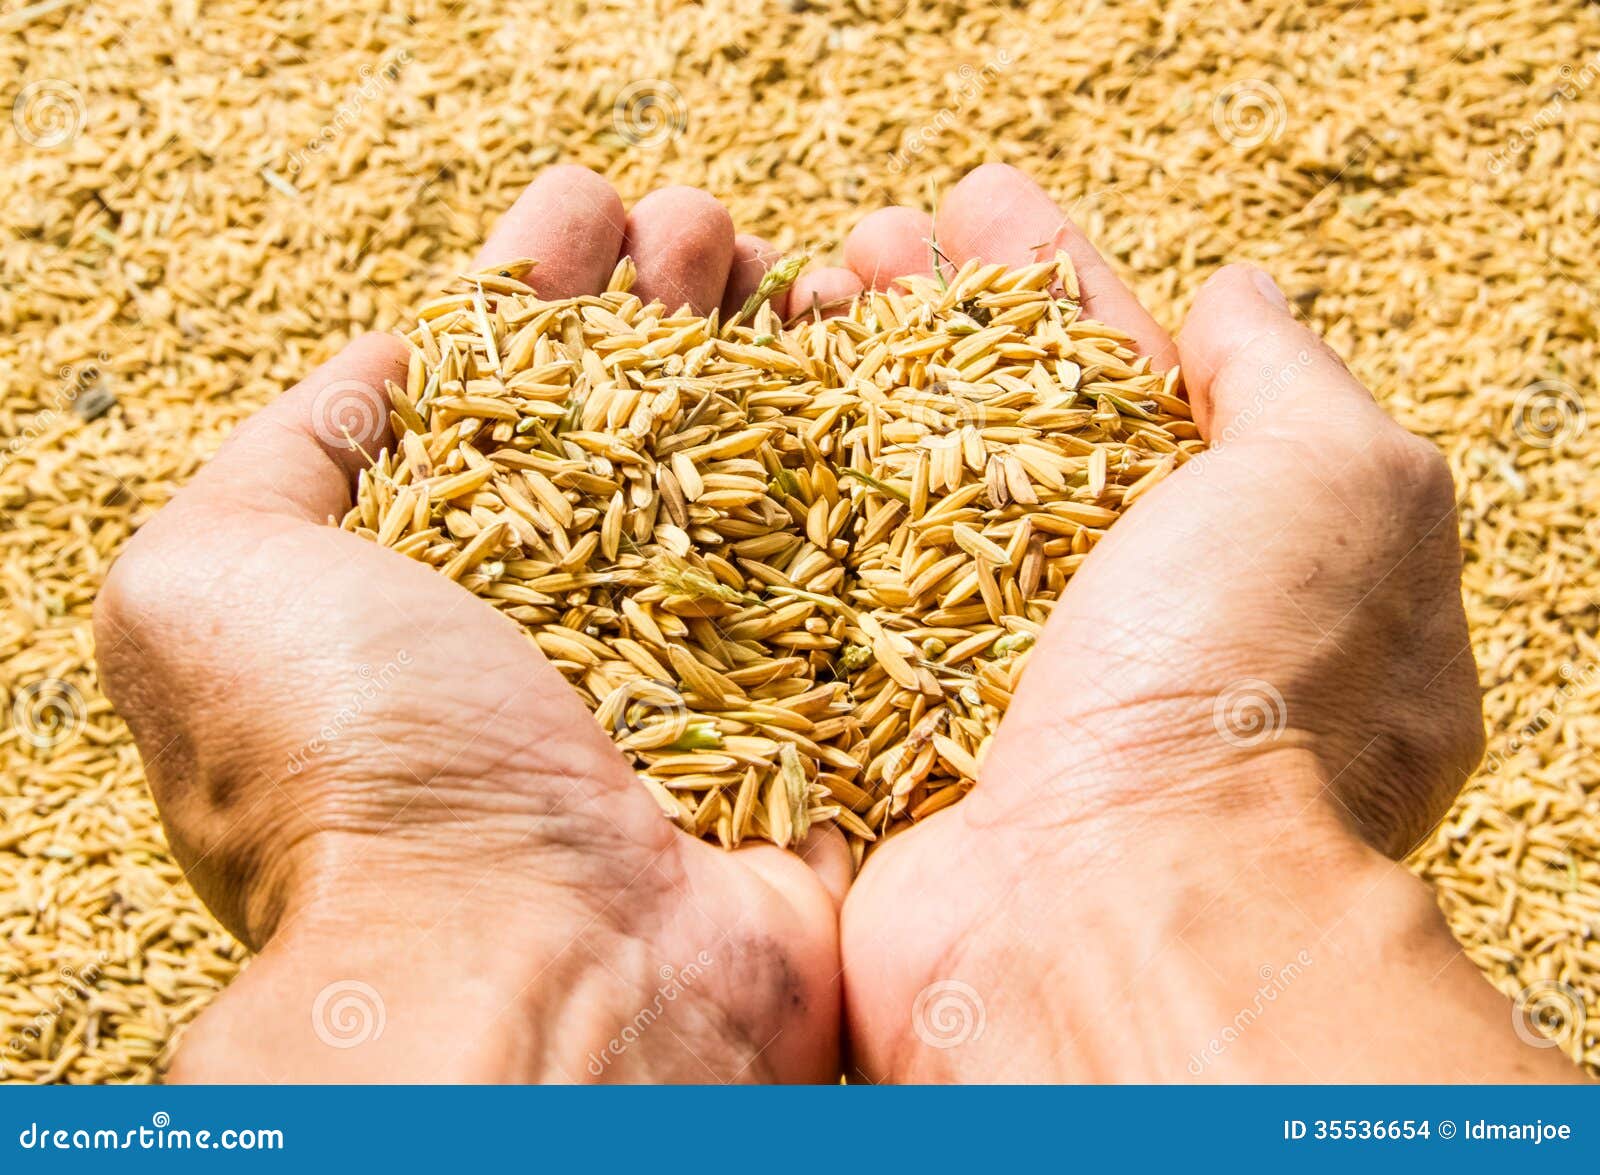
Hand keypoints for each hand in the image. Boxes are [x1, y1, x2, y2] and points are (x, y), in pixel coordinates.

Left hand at [95, 167, 848, 1083]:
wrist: (535, 968)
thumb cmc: (359, 770)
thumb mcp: (208, 587)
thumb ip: (285, 463)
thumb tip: (398, 368)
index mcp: (438, 591)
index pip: (503, 406)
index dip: (540, 298)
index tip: (583, 215)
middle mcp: (573, 626)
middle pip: (634, 426)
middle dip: (665, 308)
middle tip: (699, 227)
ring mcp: (706, 668)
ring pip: (748, 477)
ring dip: (766, 359)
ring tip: (786, 265)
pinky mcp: (815, 711)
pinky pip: (858, 568)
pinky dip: (871, 467)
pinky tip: (875, 367)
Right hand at [839, 164, 1578, 1081]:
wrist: (1106, 921)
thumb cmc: (1240, 696)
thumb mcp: (1338, 494)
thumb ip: (1289, 380)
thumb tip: (1236, 297)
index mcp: (1222, 562)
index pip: (1123, 381)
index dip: (1052, 283)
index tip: (976, 205)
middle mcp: (1104, 628)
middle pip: (994, 434)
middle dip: (928, 327)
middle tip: (859, 244)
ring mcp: (982, 685)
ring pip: (897, 504)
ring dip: (844, 395)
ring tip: (783, 297)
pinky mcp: (878, 737)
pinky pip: (817, 599)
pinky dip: (779, 512)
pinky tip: (733, 427)